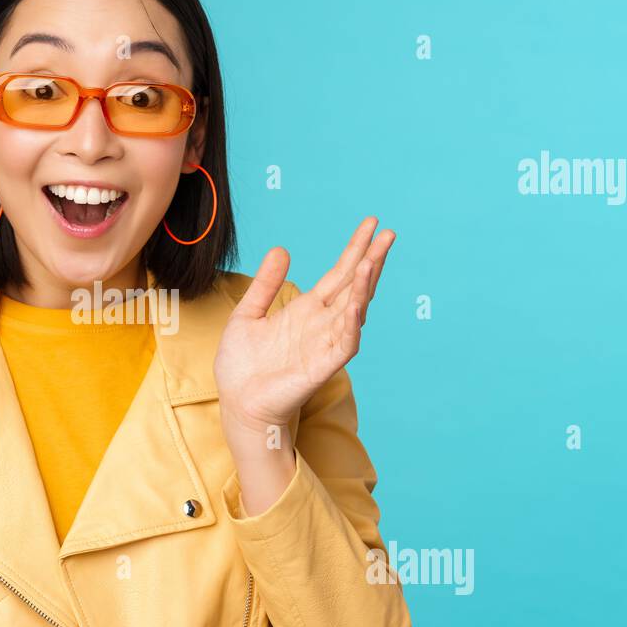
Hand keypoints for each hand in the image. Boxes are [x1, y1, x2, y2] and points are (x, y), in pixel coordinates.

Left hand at [214, 217, 393, 438]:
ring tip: (372, 261)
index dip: (355, 249)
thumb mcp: (247, 314)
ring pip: (355, 311)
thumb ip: (265, 284)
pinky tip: (358, 304)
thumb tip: (281, 249)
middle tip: (389, 234)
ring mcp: (325, 344)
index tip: (371, 223)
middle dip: (372, 261)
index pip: (339, 274)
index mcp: (306, 309)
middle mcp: (322, 323)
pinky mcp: (322, 367)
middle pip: (355, 287)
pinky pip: (345, 343)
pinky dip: (353, 324)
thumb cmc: (242, 365)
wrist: (237, 403)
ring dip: (365, 287)